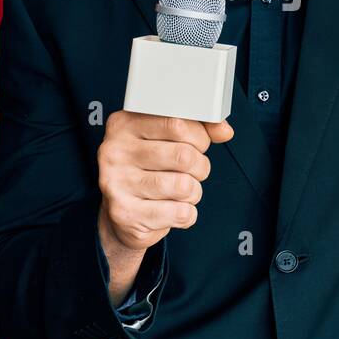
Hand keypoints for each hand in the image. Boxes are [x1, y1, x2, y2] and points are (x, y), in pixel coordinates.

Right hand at [96, 110, 233, 252]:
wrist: (121, 213)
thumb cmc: (147, 170)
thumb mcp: (166, 141)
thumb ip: (197, 129)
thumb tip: (224, 130)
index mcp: (124, 124)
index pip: (177, 124)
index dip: (200, 137)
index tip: (198, 145)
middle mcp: (115, 151)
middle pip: (184, 156)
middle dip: (200, 166)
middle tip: (193, 171)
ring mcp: (116, 183)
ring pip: (184, 186)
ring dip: (193, 192)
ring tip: (181, 191)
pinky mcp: (125, 214)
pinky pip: (179, 213)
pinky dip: (187, 214)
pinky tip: (173, 209)